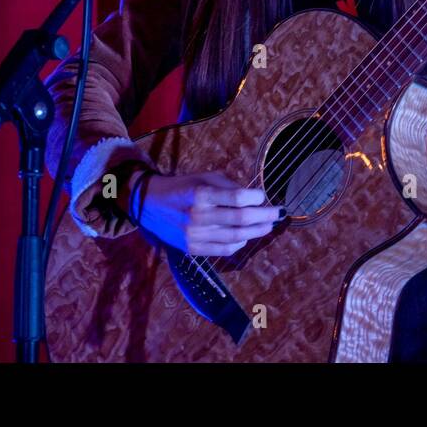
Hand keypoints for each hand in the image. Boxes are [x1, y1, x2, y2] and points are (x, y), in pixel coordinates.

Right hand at [137, 171, 285, 256]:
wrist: (149, 205)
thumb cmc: (182, 187)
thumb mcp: (204, 177)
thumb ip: (229, 186)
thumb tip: (256, 197)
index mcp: (201, 194)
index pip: (237, 198)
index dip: (256, 197)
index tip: (264, 196)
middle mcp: (198, 216)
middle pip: (241, 219)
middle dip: (264, 216)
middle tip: (278, 213)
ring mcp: (195, 235)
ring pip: (235, 237)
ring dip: (257, 232)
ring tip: (269, 226)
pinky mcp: (192, 249)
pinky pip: (223, 250)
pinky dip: (239, 244)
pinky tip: (246, 237)